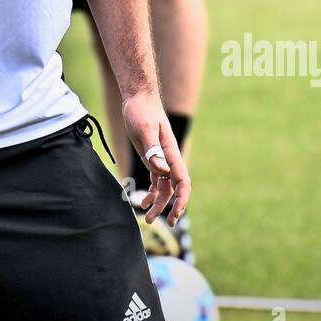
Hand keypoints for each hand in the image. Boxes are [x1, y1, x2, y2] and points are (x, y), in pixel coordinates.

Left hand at [120, 92, 189, 224]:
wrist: (138, 98)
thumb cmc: (141, 111)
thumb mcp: (144, 129)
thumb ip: (153, 150)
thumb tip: (162, 172)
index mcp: (170, 153)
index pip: (182, 182)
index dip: (181, 200)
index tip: (175, 215)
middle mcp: (169, 158)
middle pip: (174, 189)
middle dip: (169, 207)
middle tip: (159, 222)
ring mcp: (161, 158)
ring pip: (164, 187)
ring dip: (158, 202)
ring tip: (146, 217)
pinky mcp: (152, 156)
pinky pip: (157, 180)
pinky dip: (152, 192)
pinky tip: (143, 200)